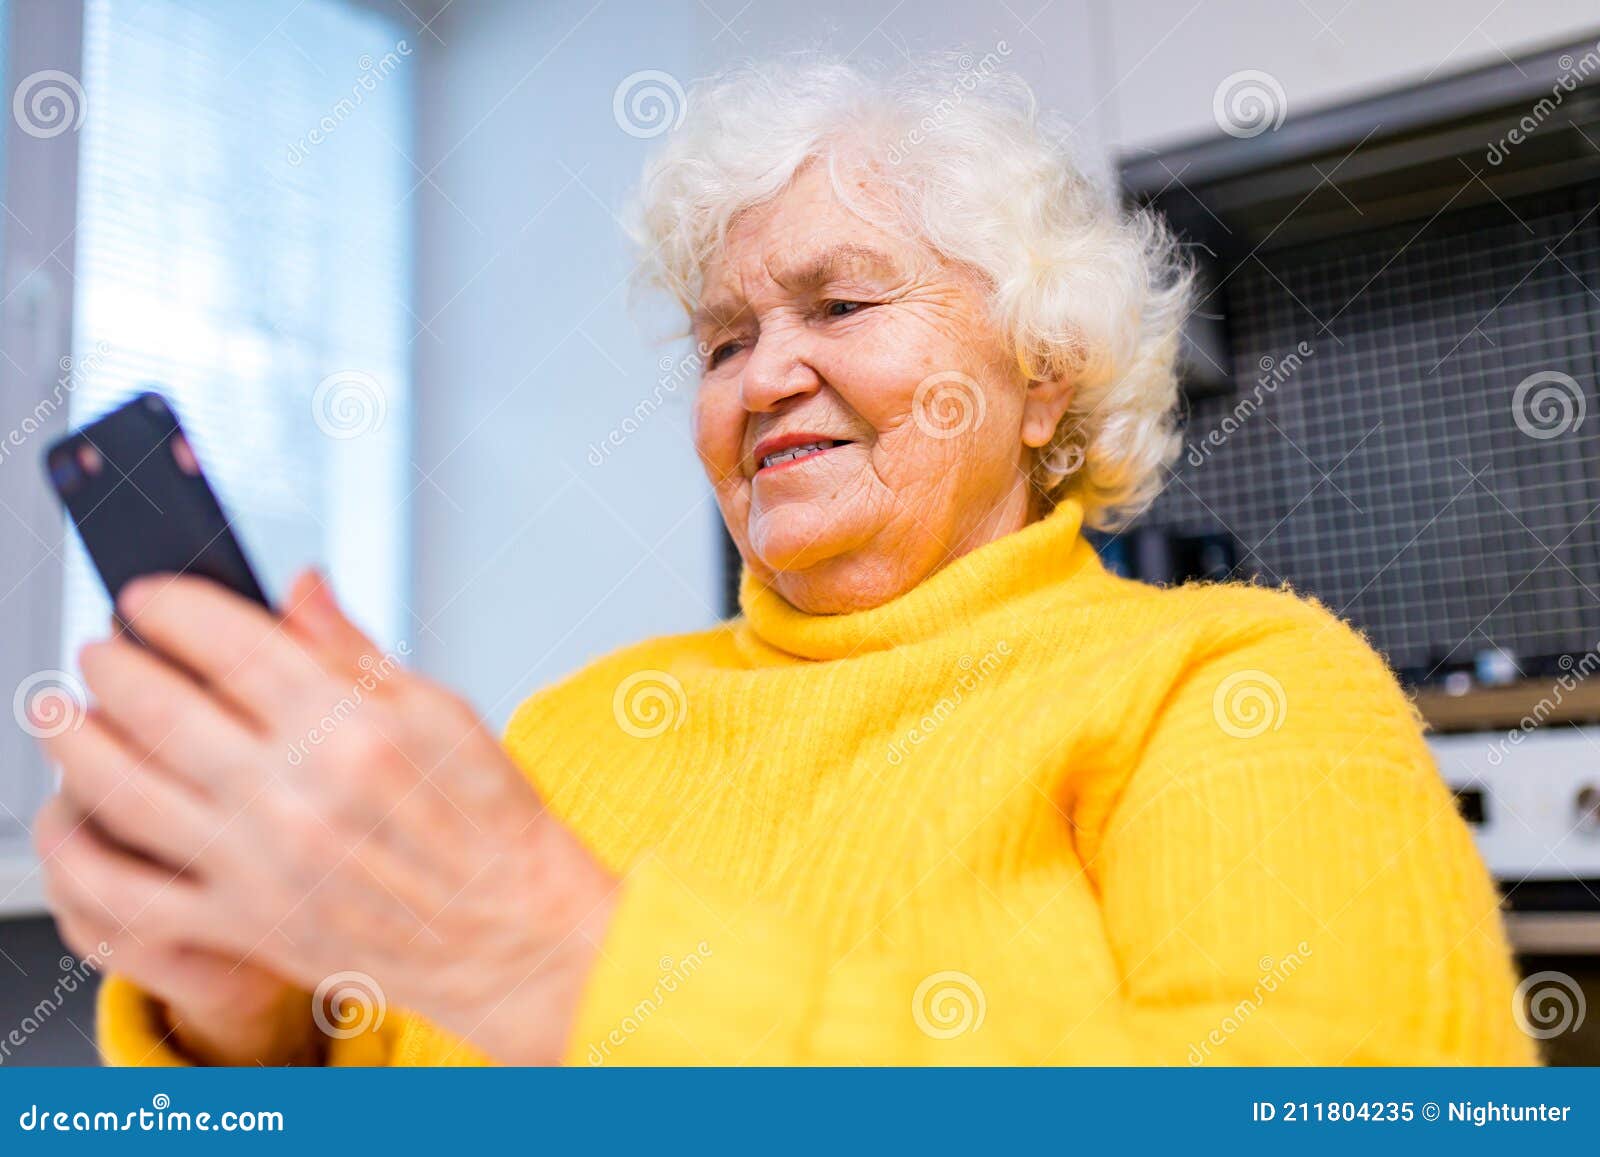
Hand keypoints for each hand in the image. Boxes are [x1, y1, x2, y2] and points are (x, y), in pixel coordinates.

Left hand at [34, 569, 616, 1064]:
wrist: (511, 935)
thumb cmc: (490, 828)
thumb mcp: (445, 713)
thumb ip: (355, 650)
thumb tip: (300, 589)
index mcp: (350, 728)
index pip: (227, 644)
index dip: (170, 609)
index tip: (149, 598)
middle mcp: (296, 795)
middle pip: (157, 708)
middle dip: (110, 665)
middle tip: (103, 650)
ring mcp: (261, 864)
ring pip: (123, 791)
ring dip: (74, 741)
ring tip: (61, 712)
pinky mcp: (244, 923)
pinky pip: (129, 892)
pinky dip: (81, 852)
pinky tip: (71, 819)